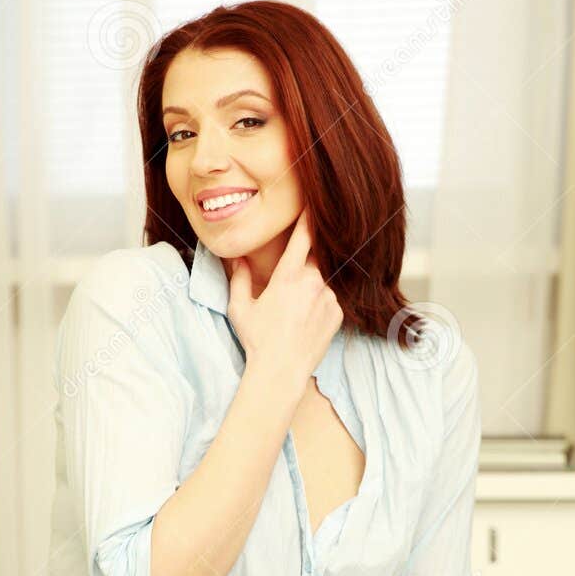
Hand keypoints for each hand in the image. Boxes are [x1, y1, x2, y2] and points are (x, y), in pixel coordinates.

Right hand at [227, 209, 342, 386]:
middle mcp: (313, 282)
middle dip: (306, 261)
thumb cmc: (257, 340)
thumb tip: (236, 258)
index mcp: (288, 275)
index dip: (309, 217)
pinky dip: (320, 304)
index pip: (304, 236)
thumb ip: (238, 278)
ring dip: (311, 287)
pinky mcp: (338, 313)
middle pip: (315, 257)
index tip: (314, 204)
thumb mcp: (240, 307)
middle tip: (294, 279)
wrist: (281, 371)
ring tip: (295, 312)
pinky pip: (330, 299)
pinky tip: (305, 322)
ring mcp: (329, 297)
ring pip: (323, 280)